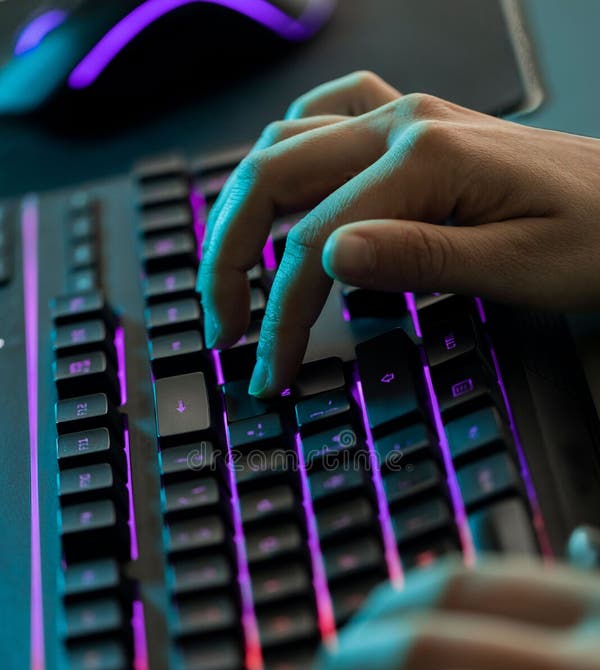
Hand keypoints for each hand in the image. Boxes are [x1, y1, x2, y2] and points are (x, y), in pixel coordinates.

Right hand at [197, 71, 599, 395]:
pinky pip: (326, 118)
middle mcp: (404, 121)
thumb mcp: (516, 268)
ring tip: (234, 269)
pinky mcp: (414, 127)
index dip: (278, 316)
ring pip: (286, 141)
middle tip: (223, 325)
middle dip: (229, 257)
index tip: (268, 369)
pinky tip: (283, 190)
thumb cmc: (597, 237)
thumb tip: (326, 259)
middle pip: (272, 176)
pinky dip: (287, 155)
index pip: (312, 242)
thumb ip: (418, 258)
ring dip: (244, 205)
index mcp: (426, 157)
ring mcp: (405, 116)